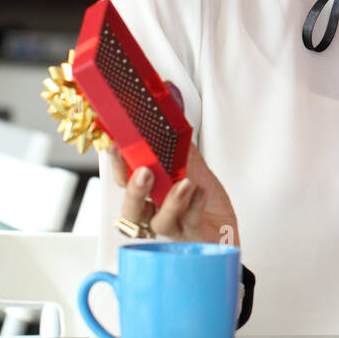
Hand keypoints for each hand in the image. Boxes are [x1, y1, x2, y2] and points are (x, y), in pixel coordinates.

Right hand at [108, 82, 239, 244]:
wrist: (223, 231)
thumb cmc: (200, 202)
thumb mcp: (190, 164)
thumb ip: (176, 137)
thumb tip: (170, 98)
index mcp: (146, 196)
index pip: (123, 181)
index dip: (117, 166)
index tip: (115, 146)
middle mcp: (153, 215)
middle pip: (130, 209)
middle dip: (133, 190)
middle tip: (145, 171)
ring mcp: (172, 230)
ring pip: (159, 222)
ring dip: (170, 201)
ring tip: (185, 184)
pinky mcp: (193, 239)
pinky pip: (191, 225)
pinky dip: (196, 208)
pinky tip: (201, 193)